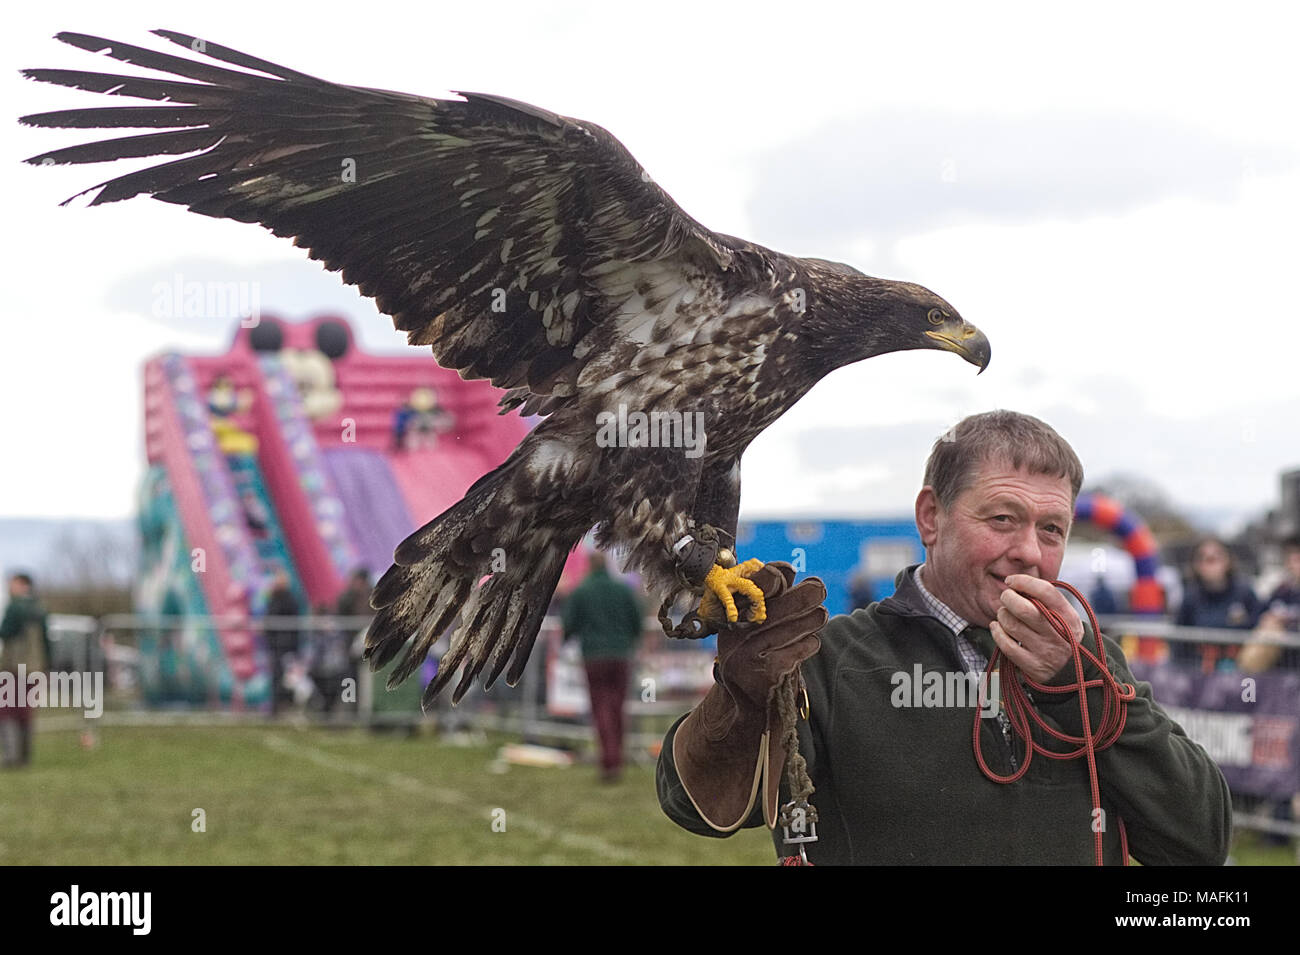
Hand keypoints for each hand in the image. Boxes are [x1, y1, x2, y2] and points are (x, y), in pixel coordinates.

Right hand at [716, 561, 826, 707]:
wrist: (751, 711)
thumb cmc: (758, 659)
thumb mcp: (755, 629)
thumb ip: (772, 602)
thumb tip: (797, 574)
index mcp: (728, 618)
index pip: (752, 585)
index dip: (775, 575)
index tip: (787, 575)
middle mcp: (733, 635)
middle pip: (781, 602)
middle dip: (807, 593)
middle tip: (819, 590)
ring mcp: (747, 655)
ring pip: (796, 625)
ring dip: (813, 620)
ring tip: (819, 617)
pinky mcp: (766, 673)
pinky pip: (801, 648)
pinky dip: (808, 645)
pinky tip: (806, 646)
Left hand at [990, 574, 1080, 682]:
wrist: (1076, 672)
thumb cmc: (1063, 636)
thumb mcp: (1066, 617)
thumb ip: (1047, 600)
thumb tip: (1019, 583)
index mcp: (1068, 617)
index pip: (1046, 592)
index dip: (1024, 582)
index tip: (1011, 580)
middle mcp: (1057, 634)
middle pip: (1023, 609)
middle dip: (1008, 598)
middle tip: (1006, 597)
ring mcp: (1044, 651)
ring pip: (1011, 625)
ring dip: (1002, 615)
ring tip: (1005, 614)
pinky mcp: (1032, 666)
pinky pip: (1006, 645)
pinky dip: (997, 632)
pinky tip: (997, 626)